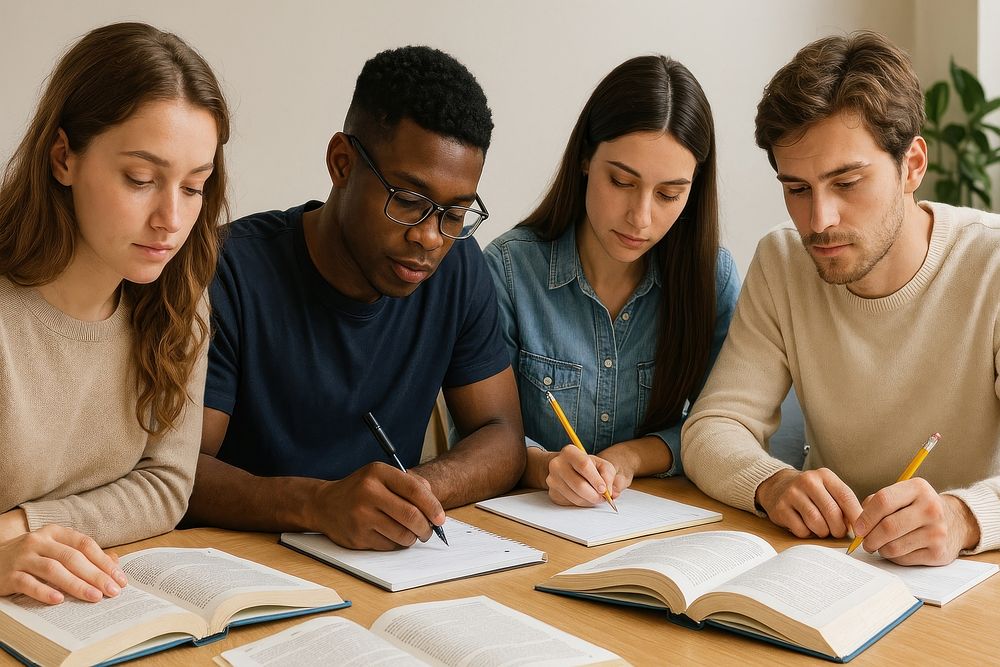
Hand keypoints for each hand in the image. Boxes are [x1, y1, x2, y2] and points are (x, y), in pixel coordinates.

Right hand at [0, 524, 126, 604]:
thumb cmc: (30, 558)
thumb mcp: (55, 550)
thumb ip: (82, 555)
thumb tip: (114, 563)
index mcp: (55, 533)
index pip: (85, 544)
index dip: (104, 561)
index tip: (120, 578)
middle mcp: (38, 541)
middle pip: (72, 557)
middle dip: (96, 575)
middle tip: (112, 591)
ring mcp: (22, 557)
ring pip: (53, 569)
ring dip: (76, 584)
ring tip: (94, 597)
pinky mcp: (8, 575)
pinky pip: (28, 583)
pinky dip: (44, 592)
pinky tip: (59, 600)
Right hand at [311, 462, 444, 550]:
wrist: (324, 504)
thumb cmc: (361, 489)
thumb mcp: (382, 476)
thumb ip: (411, 485)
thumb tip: (435, 508)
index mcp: (378, 473)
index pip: (415, 490)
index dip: (433, 506)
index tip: (441, 518)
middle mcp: (368, 492)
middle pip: (411, 516)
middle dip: (426, 528)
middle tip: (429, 531)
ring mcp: (361, 516)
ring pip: (402, 535)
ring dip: (412, 538)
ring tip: (410, 533)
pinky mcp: (357, 536)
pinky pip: (389, 546)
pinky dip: (396, 544)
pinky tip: (391, 535)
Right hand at [545, 444, 624, 506]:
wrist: (565, 468)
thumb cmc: (585, 465)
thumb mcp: (600, 464)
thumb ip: (608, 475)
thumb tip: (612, 492)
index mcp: (570, 452)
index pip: (584, 465)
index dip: (596, 479)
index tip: (604, 489)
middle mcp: (557, 464)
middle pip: (579, 485)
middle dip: (595, 495)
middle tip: (603, 498)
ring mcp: (552, 479)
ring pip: (575, 497)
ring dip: (589, 501)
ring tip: (595, 497)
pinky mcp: (552, 493)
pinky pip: (570, 503)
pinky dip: (582, 503)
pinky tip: (585, 497)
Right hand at [755, 468, 861, 537]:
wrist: (777, 486)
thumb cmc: (811, 493)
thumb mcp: (828, 489)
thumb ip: (844, 503)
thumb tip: (861, 527)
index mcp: (824, 476)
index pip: (846, 497)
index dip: (856, 516)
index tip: (861, 530)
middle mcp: (807, 481)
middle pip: (832, 512)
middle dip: (839, 529)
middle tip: (838, 532)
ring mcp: (792, 494)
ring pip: (816, 522)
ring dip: (823, 532)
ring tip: (822, 529)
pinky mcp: (780, 508)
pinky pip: (801, 529)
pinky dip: (807, 534)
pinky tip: (806, 527)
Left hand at [852, 478, 979, 564]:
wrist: (955, 523)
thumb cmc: (916, 508)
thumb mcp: (900, 495)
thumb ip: (875, 503)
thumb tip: (858, 525)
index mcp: (918, 488)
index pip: (883, 501)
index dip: (865, 517)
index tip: (858, 528)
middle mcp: (931, 508)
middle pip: (888, 527)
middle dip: (870, 538)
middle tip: (865, 542)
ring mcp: (937, 531)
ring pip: (894, 546)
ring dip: (880, 549)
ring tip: (880, 545)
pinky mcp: (939, 552)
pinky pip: (904, 559)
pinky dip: (894, 557)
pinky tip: (898, 550)